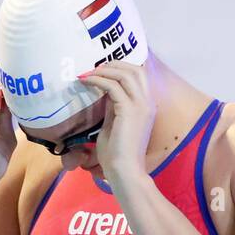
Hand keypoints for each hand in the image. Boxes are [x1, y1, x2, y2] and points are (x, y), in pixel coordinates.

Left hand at [76, 60, 155, 182]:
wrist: (124, 170)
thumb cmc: (117, 154)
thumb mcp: (114, 124)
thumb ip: (113, 107)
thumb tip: (105, 93)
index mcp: (147, 106)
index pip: (138, 76)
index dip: (120, 69)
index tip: (101, 71)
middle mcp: (148, 102)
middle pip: (135, 69)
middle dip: (113, 64)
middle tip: (94, 68)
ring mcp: (141, 105)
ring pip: (125, 74)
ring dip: (104, 70)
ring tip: (88, 73)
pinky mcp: (129, 110)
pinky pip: (113, 86)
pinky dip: (98, 80)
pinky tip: (86, 81)